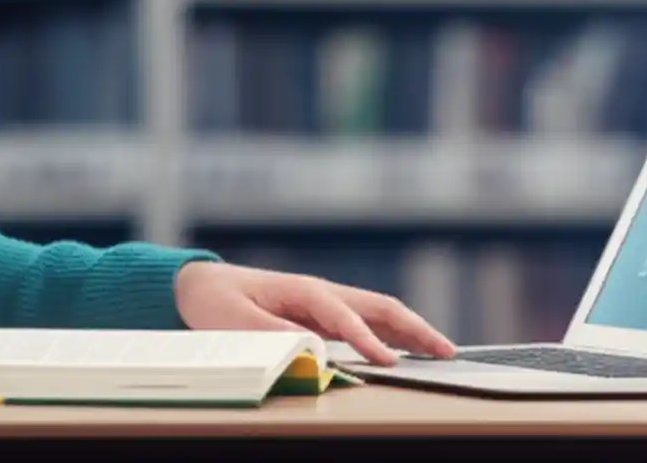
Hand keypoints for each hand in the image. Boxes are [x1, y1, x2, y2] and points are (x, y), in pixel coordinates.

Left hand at [174, 261, 455, 366]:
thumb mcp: (233, 320)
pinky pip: (366, 321)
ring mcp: (325, 301)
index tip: (388, 362)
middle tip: (446, 351)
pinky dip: (393, 333)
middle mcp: (321, 292)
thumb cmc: (215, 301)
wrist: (200, 284)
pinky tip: (408, 348)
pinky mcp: (322, 312)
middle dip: (415, 328)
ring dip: (412, 330)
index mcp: (303, 291)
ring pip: (379, 313)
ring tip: (442, 350)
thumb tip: (309, 347)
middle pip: (379, 307)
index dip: (367, 340)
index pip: (344, 316)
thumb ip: (269, 333)